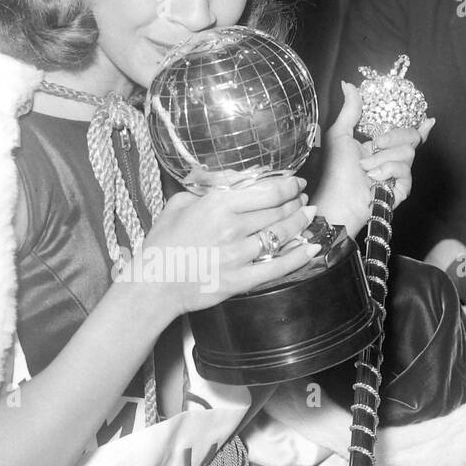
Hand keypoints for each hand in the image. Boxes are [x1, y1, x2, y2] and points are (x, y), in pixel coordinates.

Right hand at [130, 174, 314, 321]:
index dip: (289, 185)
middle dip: (297, 202)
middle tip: (303, 199)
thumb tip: (234, 181)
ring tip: (309, 215)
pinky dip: (300, 256)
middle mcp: (232, 229)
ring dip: (301, 223)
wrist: (153, 285)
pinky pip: (279, 267)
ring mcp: (239, 256)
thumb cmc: (163, 243)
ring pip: (283, 235)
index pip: (268, 191)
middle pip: (280, 211)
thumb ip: (208, 190)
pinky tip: (312, 248)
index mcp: (218, 206)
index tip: (296, 182)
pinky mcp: (242, 280)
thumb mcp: (179, 204)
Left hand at [313, 78, 432, 236]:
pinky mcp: (401, 189)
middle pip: (410, 137)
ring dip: (382, 159)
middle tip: (374, 145)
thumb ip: (350, 109)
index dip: (418, 127)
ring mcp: (397, 174)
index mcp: (378, 146)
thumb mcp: (340, 134)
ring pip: (408, 153)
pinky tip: (374, 180)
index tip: (429, 120)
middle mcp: (389, 159)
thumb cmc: (335, 171)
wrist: (337, 200)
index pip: (403, 133)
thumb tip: (348, 84)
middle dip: (392, 138)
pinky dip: (388, 172)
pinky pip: (406, 171)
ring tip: (366, 170)